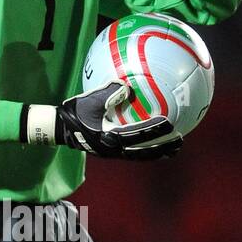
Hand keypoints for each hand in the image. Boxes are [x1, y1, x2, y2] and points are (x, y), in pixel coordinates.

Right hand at [57, 81, 181, 158]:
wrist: (62, 129)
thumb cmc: (75, 112)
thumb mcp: (90, 101)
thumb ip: (108, 93)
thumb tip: (127, 85)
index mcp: (108, 138)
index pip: (136, 135)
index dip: (153, 130)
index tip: (169, 124)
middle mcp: (113, 149)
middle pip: (143, 152)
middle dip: (162, 147)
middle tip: (180, 142)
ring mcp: (113, 153)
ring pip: (141, 156)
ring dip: (158, 152)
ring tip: (175, 148)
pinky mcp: (112, 153)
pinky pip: (134, 153)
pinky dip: (148, 150)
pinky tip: (158, 145)